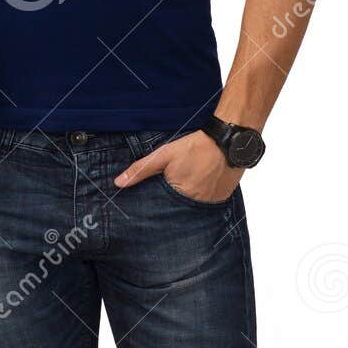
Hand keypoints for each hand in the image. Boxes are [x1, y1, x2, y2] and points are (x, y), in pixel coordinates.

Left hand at [114, 130, 242, 202]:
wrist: (228, 140)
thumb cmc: (195, 147)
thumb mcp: (163, 155)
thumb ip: (141, 170)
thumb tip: (119, 183)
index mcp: (180, 194)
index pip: (162, 206)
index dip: (157, 201)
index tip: (154, 195)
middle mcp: (197, 204)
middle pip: (179, 206)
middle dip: (172, 199)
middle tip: (174, 183)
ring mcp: (213, 202)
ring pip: (194, 204)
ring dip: (188, 197)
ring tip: (187, 182)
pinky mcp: (224, 197)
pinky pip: (208, 201)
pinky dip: (202, 194)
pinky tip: (199, 182)